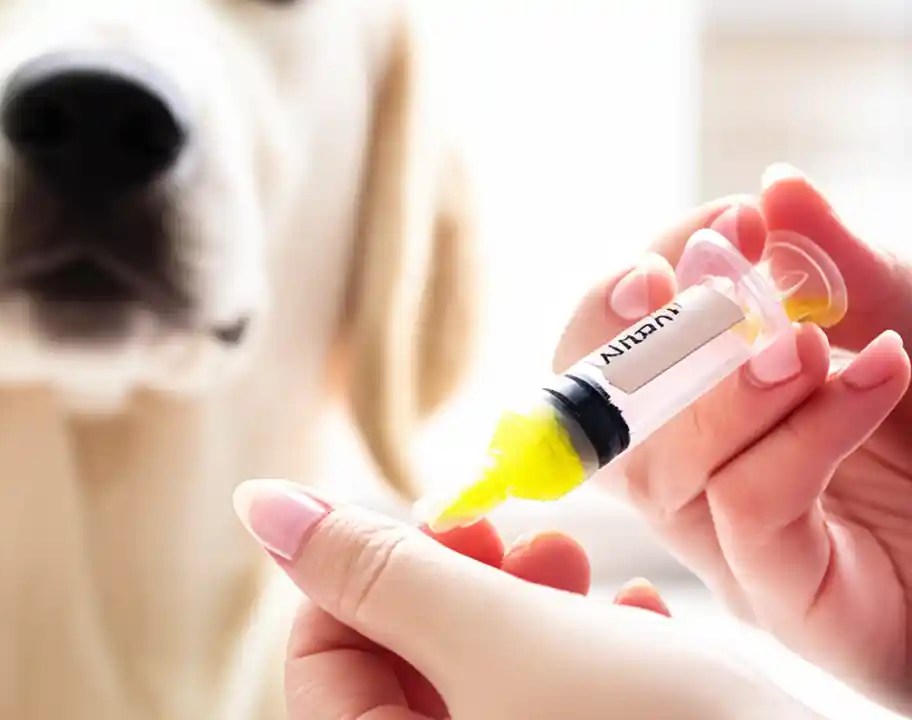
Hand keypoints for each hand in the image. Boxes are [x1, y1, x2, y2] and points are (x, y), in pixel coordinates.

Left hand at [233, 480, 814, 719]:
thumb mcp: (501, 638)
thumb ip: (377, 571)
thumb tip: (261, 506)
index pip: (319, 656)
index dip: (371, 570)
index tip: (451, 517)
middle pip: (405, 661)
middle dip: (463, 581)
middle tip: (531, 539)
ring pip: (487, 672)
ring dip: (531, 604)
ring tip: (588, 571)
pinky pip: (557, 702)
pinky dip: (587, 651)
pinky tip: (640, 624)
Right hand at [552, 164, 911, 705]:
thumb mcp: (906, 327)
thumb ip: (840, 270)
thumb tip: (777, 187)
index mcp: (700, 419)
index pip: (607, 359)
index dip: (630, 292)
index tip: (724, 223)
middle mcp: (702, 484)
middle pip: (600, 423)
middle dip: (636, 340)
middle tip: (714, 279)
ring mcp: (735, 549)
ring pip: (663, 470)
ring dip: (725, 390)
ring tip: (808, 344)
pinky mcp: (786, 601)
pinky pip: (750, 512)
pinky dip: (802, 433)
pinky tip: (876, 378)